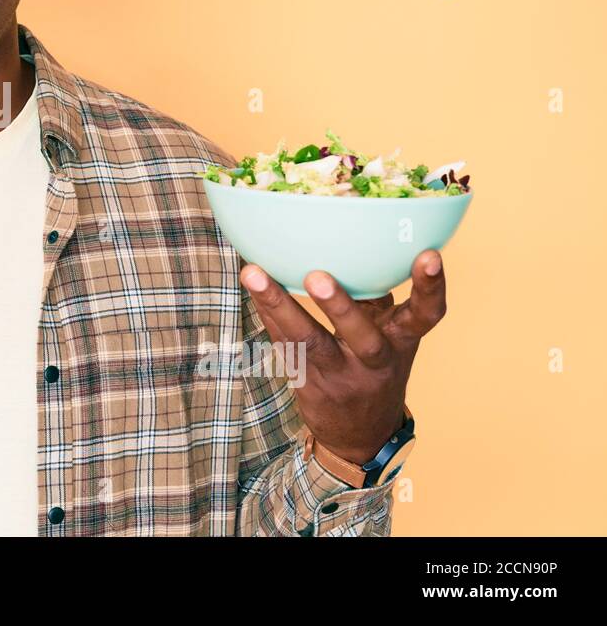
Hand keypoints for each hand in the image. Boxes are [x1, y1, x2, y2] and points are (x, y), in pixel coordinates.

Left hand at [239, 249, 445, 463]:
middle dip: (339, 306)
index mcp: (402, 342)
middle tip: (317, 276)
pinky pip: (283, 344)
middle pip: (361, 336)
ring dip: (278, 305)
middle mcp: (375, 361)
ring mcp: (339, 376)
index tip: (428, 255)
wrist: (360, 437)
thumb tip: (355, 244)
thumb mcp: (389, 338)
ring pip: (307, 341)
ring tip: (253, 274)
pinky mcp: (307, 383)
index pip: (426, 316)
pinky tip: (250, 287)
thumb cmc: (374, 369)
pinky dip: (266, 313)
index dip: (431, 287)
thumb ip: (375, 300)